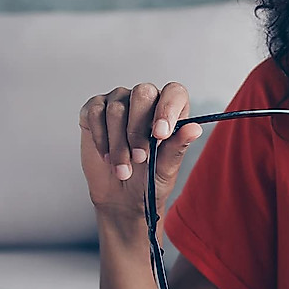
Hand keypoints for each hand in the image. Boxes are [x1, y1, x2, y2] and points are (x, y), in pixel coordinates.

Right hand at [78, 82, 201, 224]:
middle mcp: (146, 100)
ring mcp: (118, 102)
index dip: (168, 108)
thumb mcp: (166, 167)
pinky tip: (107, 157)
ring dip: (119, 144)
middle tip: (140, 158)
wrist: (122, 197)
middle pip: (142, 94)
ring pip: (117, 109)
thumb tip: (194, 129)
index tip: (160, 134)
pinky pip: (95, 114)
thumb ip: (178, 146)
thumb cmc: (149, 179)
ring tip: (124, 169)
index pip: (174, 92)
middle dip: (139, 130)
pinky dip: (101, 139)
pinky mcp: (94, 110)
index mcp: (171, 110)